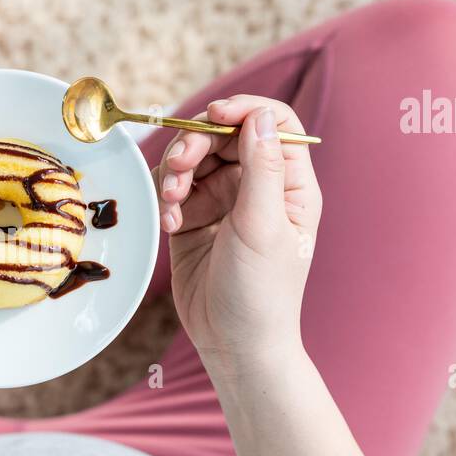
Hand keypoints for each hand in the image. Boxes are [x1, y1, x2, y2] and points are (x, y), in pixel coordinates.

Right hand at [153, 96, 321, 374]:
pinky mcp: (194, 221)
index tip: (212, 116)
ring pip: (193, 161)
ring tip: (171, 202)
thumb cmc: (261, 292)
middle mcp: (257, 187)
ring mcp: (224, 204)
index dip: (241, 110)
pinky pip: (174, 191)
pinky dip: (167, 201)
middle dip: (195, 144)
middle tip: (177, 167)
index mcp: (288, 184)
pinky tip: (170, 224)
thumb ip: (261, 167)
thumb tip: (259, 115)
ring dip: (175, 173)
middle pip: (223, 136)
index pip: (271, 122)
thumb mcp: (263, 226)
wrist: (234, 345)